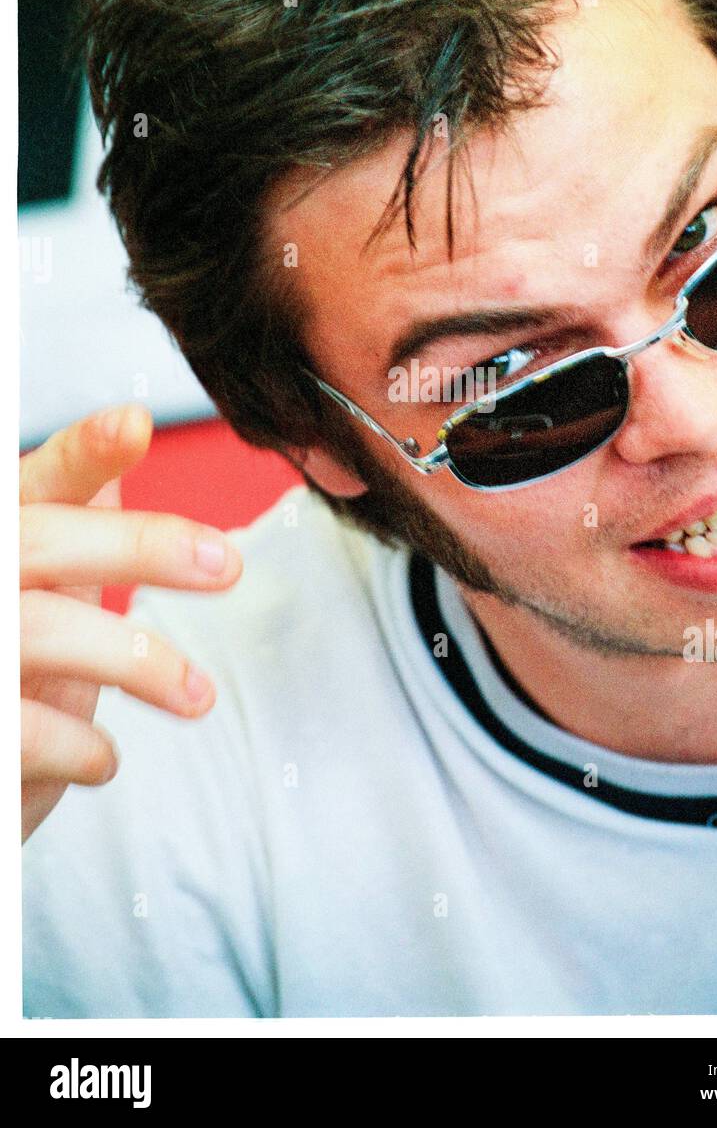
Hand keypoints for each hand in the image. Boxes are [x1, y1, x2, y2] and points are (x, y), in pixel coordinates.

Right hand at [20, 404, 242, 841]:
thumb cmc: (15, 666)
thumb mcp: (44, 579)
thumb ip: (77, 515)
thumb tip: (129, 424)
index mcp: (4, 532)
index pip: (38, 478)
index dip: (84, 451)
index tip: (137, 422)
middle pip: (44, 542)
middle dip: (142, 548)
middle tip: (228, 565)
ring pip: (43, 632)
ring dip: (140, 662)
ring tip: (199, 696)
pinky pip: (29, 732)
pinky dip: (86, 747)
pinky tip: (105, 759)